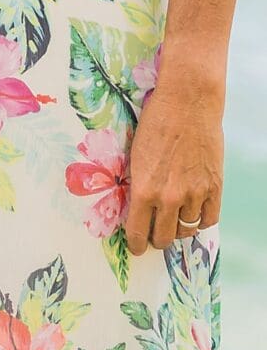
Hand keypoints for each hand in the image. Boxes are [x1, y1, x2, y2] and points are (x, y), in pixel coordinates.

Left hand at [125, 77, 222, 254]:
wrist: (187, 103)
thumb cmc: (156, 122)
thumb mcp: (136, 154)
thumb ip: (140, 183)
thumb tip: (138, 205)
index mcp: (144, 189)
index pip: (137, 233)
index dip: (136, 244)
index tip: (136, 246)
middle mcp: (169, 197)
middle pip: (163, 237)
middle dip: (156, 239)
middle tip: (154, 233)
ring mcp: (194, 194)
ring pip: (186, 230)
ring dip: (179, 227)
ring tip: (174, 220)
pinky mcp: (214, 188)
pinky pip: (208, 219)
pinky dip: (201, 220)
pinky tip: (194, 212)